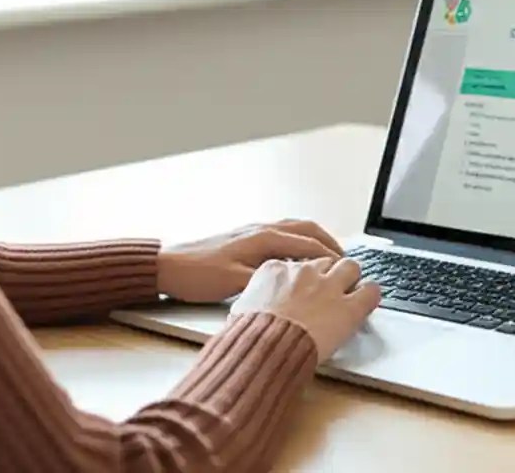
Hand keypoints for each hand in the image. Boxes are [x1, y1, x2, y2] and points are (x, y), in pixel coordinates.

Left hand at [157, 220, 343, 303]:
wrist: (168, 266)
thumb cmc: (197, 274)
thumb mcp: (234, 284)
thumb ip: (268, 282)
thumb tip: (295, 287)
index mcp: (264, 238)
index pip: (309, 244)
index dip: (330, 257)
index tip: (346, 269)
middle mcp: (262, 229)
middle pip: (307, 228)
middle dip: (330, 243)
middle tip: (345, 260)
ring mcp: (254, 231)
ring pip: (295, 228)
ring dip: (315, 239)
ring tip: (329, 256)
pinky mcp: (246, 238)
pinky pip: (283, 233)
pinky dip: (300, 241)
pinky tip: (298, 257)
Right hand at [230, 258, 380, 359]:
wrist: (264, 349)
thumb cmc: (248, 335)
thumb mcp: (240, 310)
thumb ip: (252, 300)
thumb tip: (249, 308)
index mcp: (275, 270)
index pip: (297, 263)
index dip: (303, 277)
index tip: (304, 287)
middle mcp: (304, 272)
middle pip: (324, 260)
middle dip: (328, 273)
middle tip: (329, 288)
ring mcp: (329, 286)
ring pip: (350, 266)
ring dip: (351, 277)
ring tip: (350, 289)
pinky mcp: (349, 306)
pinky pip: (370, 290)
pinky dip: (370, 294)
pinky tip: (367, 300)